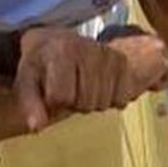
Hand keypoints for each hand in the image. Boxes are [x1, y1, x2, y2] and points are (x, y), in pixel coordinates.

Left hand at [12, 27, 167, 130]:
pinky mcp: (139, 55)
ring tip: (97, 83)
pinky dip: (129, 93)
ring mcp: (117, 54)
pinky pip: (134, 91)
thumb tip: (36, 127)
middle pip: (88, 102)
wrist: (71, 40)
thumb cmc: (46, 61)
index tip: (56, 89)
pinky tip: (125, 84)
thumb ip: (28, 102)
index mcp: (64, 50)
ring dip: (104, 99)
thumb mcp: (28, 78)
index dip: (59, 101)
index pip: (62, 96)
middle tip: (79, 86)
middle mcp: (92, 49)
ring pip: (113, 100)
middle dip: (82, 102)